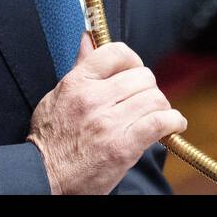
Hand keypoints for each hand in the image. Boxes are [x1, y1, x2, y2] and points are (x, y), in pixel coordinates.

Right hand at [27, 35, 186, 194]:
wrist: (43, 177)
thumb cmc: (49, 140)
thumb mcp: (57, 96)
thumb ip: (79, 67)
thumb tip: (88, 38)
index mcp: (76, 83)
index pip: (116, 53)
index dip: (132, 60)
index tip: (134, 71)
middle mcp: (93, 99)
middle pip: (142, 76)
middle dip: (148, 88)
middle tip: (144, 100)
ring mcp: (108, 123)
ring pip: (154, 98)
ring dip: (161, 106)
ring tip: (157, 115)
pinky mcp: (123, 147)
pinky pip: (160, 122)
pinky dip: (173, 122)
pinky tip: (172, 125)